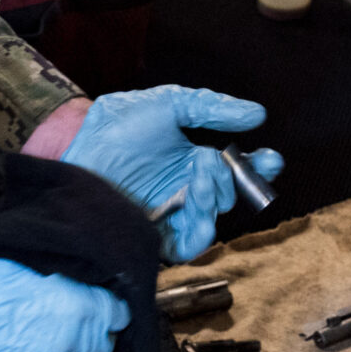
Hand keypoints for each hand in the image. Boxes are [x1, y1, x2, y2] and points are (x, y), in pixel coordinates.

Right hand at [0, 252, 129, 351]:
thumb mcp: (38, 260)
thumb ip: (67, 277)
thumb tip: (77, 276)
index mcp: (80, 308)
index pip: (117, 317)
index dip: (112, 310)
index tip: (109, 307)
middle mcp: (70, 341)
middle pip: (100, 346)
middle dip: (94, 334)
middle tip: (78, 320)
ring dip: (63, 348)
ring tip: (42, 330)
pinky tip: (18, 343)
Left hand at [60, 86, 285, 261]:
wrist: (78, 146)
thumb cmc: (117, 124)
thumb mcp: (169, 104)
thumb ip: (212, 108)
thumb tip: (258, 114)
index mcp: (193, 161)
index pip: (237, 169)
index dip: (260, 166)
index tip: (272, 158)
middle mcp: (185, 190)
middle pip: (229, 196)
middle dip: (231, 180)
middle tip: (212, 163)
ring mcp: (170, 214)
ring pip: (212, 221)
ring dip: (214, 201)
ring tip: (198, 181)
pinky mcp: (152, 236)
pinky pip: (187, 247)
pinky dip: (199, 232)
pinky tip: (193, 208)